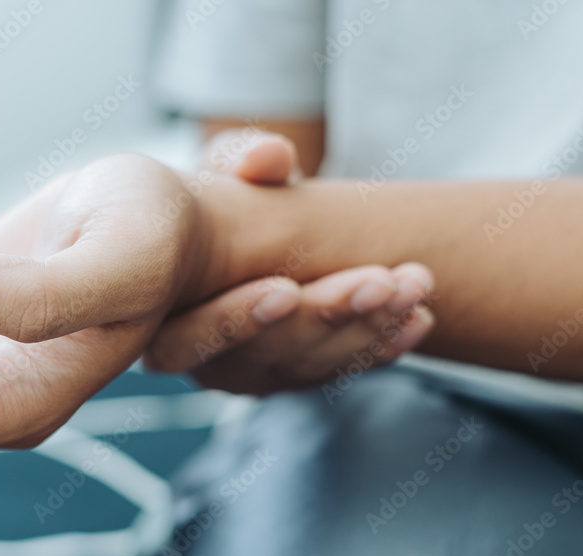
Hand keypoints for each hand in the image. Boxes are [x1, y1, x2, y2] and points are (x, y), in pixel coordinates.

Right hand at [144, 129, 435, 394]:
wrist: (240, 233)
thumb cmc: (219, 199)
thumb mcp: (220, 171)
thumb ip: (237, 159)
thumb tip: (269, 155)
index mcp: (161, 319)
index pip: (188, 340)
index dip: (235, 320)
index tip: (285, 289)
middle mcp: (205, 360)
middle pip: (264, 355)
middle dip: (326, 317)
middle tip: (380, 280)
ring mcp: (255, 374)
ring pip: (311, 366)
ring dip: (368, 327)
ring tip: (415, 282)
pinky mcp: (298, 374)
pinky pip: (341, 369)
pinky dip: (383, 345)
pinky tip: (421, 318)